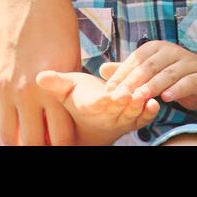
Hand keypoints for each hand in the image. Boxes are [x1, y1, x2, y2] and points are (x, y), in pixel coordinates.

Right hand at [0, 0, 79, 144]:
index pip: (60, 136)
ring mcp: (3, 86)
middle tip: (48, 146)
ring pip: (7, 136)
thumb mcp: (72, 57)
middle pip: (32, 142)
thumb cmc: (58, 23)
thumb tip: (68, 116)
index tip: (68, 146)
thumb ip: (68, 89)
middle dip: (43, 148)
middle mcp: (26, 91)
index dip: (65, 146)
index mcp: (55, 86)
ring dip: (18, 143)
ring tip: (27, 142)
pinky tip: (5, 136)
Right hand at [36, 69, 159, 146]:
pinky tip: (156, 104)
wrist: (93, 119)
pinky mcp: (136, 118)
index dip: (99, 102)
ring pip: (131, 114)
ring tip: (143, 96)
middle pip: (115, 110)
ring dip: (138, 107)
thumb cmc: (79, 97)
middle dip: (122, 103)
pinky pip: (144, 117)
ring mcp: (122, 119)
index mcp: (88, 107)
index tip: (104, 98)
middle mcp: (106, 116)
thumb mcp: (67, 88)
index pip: (93, 105)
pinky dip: (150, 112)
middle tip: (129, 95)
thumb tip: (39, 76)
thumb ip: (57, 83)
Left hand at [99, 41, 196, 111]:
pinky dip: (177, 90)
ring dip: (154, 86)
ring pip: (168, 74)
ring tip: (141, 96)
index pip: (137, 58)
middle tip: (122, 95)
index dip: (122, 73)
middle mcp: (172, 51)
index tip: (110, 89)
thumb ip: (127, 71)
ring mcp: (188, 63)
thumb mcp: (148, 71)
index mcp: (157, 47)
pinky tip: (167, 97)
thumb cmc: (170, 74)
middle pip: (151, 66)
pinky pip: (187, 82)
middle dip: (135, 81)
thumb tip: (102, 68)